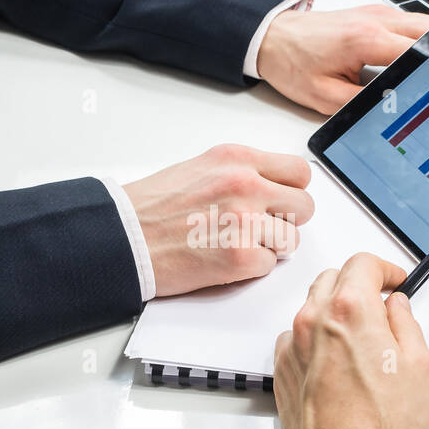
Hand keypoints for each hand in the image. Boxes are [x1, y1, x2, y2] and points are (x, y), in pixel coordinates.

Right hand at [123, 144, 313, 297]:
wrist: (124, 237)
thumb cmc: (153, 207)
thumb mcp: (202, 168)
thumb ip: (242, 173)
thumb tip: (274, 187)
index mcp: (238, 159)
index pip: (299, 172)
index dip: (292, 191)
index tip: (281, 201)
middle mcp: (247, 185)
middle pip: (304, 206)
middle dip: (287, 221)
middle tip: (262, 228)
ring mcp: (246, 221)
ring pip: (292, 239)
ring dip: (271, 247)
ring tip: (239, 244)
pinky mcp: (241, 256)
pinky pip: (270, 265)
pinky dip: (251, 268)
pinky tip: (224, 259)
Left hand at [256, 5, 428, 114]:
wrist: (272, 37)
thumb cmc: (292, 63)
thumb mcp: (325, 97)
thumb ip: (363, 104)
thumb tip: (395, 110)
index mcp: (366, 39)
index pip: (420, 51)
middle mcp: (377, 20)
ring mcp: (379, 13)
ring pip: (426, 25)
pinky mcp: (377, 14)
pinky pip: (412, 26)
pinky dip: (425, 42)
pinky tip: (427, 62)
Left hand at [274, 254, 428, 428]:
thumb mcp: (421, 367)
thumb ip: (407, 325)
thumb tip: (397, 308)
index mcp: (349, 311)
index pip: (362, 264)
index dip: (385, 269)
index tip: (397, 282)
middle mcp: (312, 322)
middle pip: (332, 280)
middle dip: (359, 285)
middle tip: (383, 307)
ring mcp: (292, 349)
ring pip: (311, 309)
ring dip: (336, 312)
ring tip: (363, 342)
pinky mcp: (282, 374)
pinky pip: (298, 340)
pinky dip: (317, 340)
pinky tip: (340, 365)